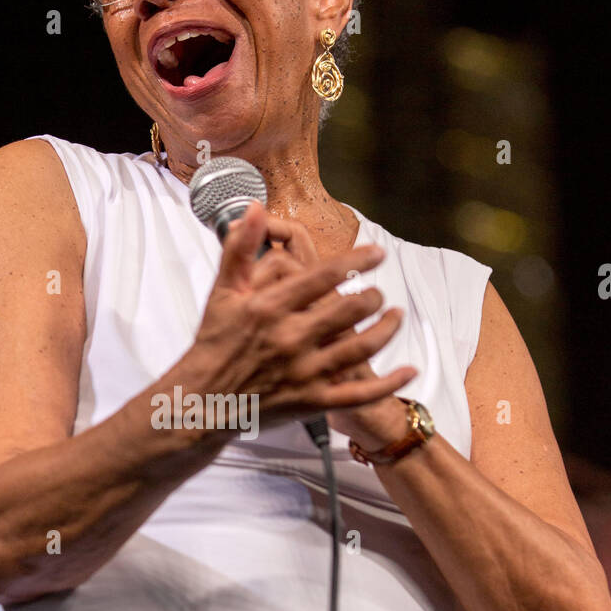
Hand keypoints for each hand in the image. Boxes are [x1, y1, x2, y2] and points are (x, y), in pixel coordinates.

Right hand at [187, 200, 416, 428]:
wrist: (202, 401)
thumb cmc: (214, 345)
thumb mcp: (222, 292)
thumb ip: (240, 248)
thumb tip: (255, 208)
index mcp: (271, 307)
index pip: (325, 276)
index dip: (358, 261)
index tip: (377, 254)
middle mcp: (290, 338)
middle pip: (351, 309)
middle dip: (373, 296)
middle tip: (377, 292)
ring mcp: (304, 372)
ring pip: (362, 347)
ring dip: (387, 329)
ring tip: (394, 316)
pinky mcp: (312, 401)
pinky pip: (359, 394)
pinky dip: (388, 382)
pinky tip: (408, 371)